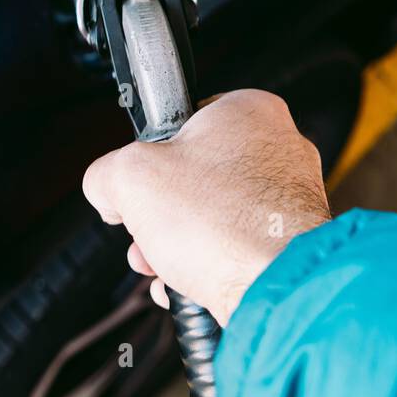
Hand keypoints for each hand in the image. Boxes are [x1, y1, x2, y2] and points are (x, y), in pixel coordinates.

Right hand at [82, 89, 331, 325]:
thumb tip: (106, 189)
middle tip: (144, 229)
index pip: (184, 121)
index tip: (136, 180)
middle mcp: (280, 147)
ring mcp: (290, 196)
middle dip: (160, 211)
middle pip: (197, 174)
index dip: (149, 155)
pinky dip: (208, 264)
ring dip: (177, 242)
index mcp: (249, 110)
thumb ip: (106, 172)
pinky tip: (186, 284)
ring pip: (216, 215)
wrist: (273, 286)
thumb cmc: (222, 222)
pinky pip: (238, 246)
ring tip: (160, 264)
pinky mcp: (290, 240)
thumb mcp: (129, 177)